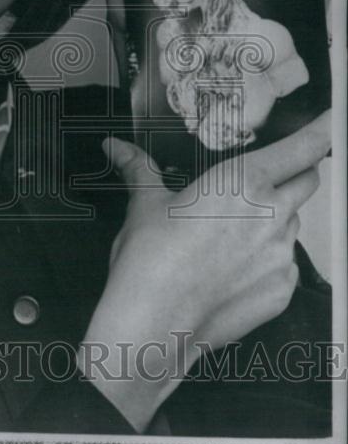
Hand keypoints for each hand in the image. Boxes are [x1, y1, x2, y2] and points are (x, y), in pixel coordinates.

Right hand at [76, 110, 329, 432]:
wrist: (154, 324)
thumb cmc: (150, 262)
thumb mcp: (144, 206)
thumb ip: (139, 169)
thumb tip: (117, 149)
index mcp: (242, 182)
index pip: (303, 147)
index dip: (324, 129)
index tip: (335, 119)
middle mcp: (271, 214)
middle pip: (306, 181)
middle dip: (290, 177)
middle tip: (254, 188)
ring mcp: (281, 254)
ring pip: (293, 224)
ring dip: (274, 221)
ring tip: (228, 238)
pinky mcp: (283, 289)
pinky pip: (286, 264)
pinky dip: (267, 262)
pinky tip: (230, 270)